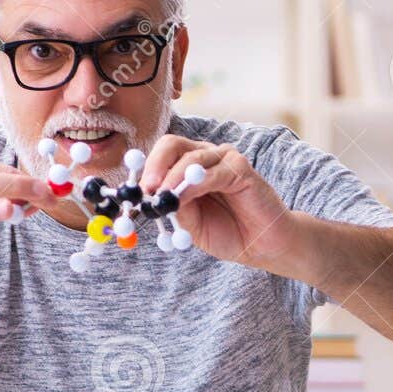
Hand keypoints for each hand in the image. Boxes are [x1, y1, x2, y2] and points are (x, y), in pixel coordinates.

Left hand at [139, 136, 302, 269]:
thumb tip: (151, 198)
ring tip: (164, 199)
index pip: (161, 155)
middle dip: (155, 165)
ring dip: (173, 179)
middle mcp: (204, 157)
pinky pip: (214, 171)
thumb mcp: (190, 225)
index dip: (144, 169)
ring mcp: (223, 159)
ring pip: (191, 157)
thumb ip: (174, 208)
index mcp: (186, 167)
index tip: (132, 192)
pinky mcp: (241, 168)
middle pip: (172, 145)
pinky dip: (196, 184)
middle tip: (147, 189)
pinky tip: (185, 197)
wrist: (260, 246)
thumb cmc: (226, 232)